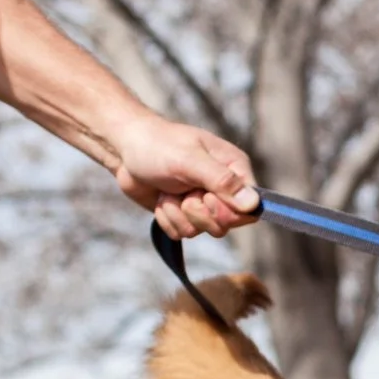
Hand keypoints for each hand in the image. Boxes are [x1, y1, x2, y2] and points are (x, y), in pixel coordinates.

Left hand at [105, 113, 261, 238]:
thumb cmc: (157, 145)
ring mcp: (203, 203)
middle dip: (198, 213)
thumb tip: (253, 204)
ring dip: (178, 214)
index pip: (250, 208)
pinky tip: (162, 198)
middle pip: (226, 224)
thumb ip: (222, 181)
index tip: (206, 198)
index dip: (228, 212)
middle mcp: (223, 189)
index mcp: (234, 169)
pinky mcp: (184, 214)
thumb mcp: (189, 160)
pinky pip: (182, 232)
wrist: (124, 149)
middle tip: (184, 192)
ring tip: (169, 191)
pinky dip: (167, 218)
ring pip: (202, 231)